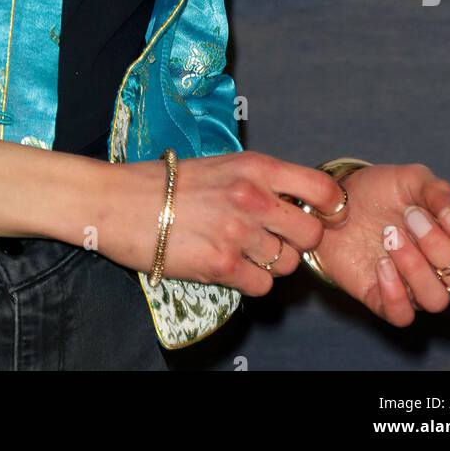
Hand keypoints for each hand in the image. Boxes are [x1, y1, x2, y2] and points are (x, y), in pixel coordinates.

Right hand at [102, 150, 337, 294]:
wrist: (119, 202)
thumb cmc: (167, 182)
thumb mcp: (222, 164)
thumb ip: (260, 181)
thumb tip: (296, 201)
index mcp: (255, 167)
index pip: (322, 189)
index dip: (330, 208)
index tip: (320, 215)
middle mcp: (253, 198)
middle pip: (311, 234)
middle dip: (297, 240)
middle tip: (274, 238)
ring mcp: (238, 233)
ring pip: (287, 264)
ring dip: (271, 263)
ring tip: (242, 249)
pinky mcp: (222, 265)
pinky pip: (261, 286)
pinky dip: (250, 282)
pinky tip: (228, 265)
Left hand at [311, 162, 449, 325]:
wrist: (336, 202)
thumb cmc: (380, 191)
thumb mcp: (409, 179)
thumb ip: (437, 191)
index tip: (446, 213)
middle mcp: (439, 270)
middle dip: (438, 246)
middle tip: (409, 216)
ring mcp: (412, 287)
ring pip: (436, 301)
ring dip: (416, 268)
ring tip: (390, 237)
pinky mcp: (382, 299)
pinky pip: (401, 316)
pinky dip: (394, 292)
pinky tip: (380, 263)